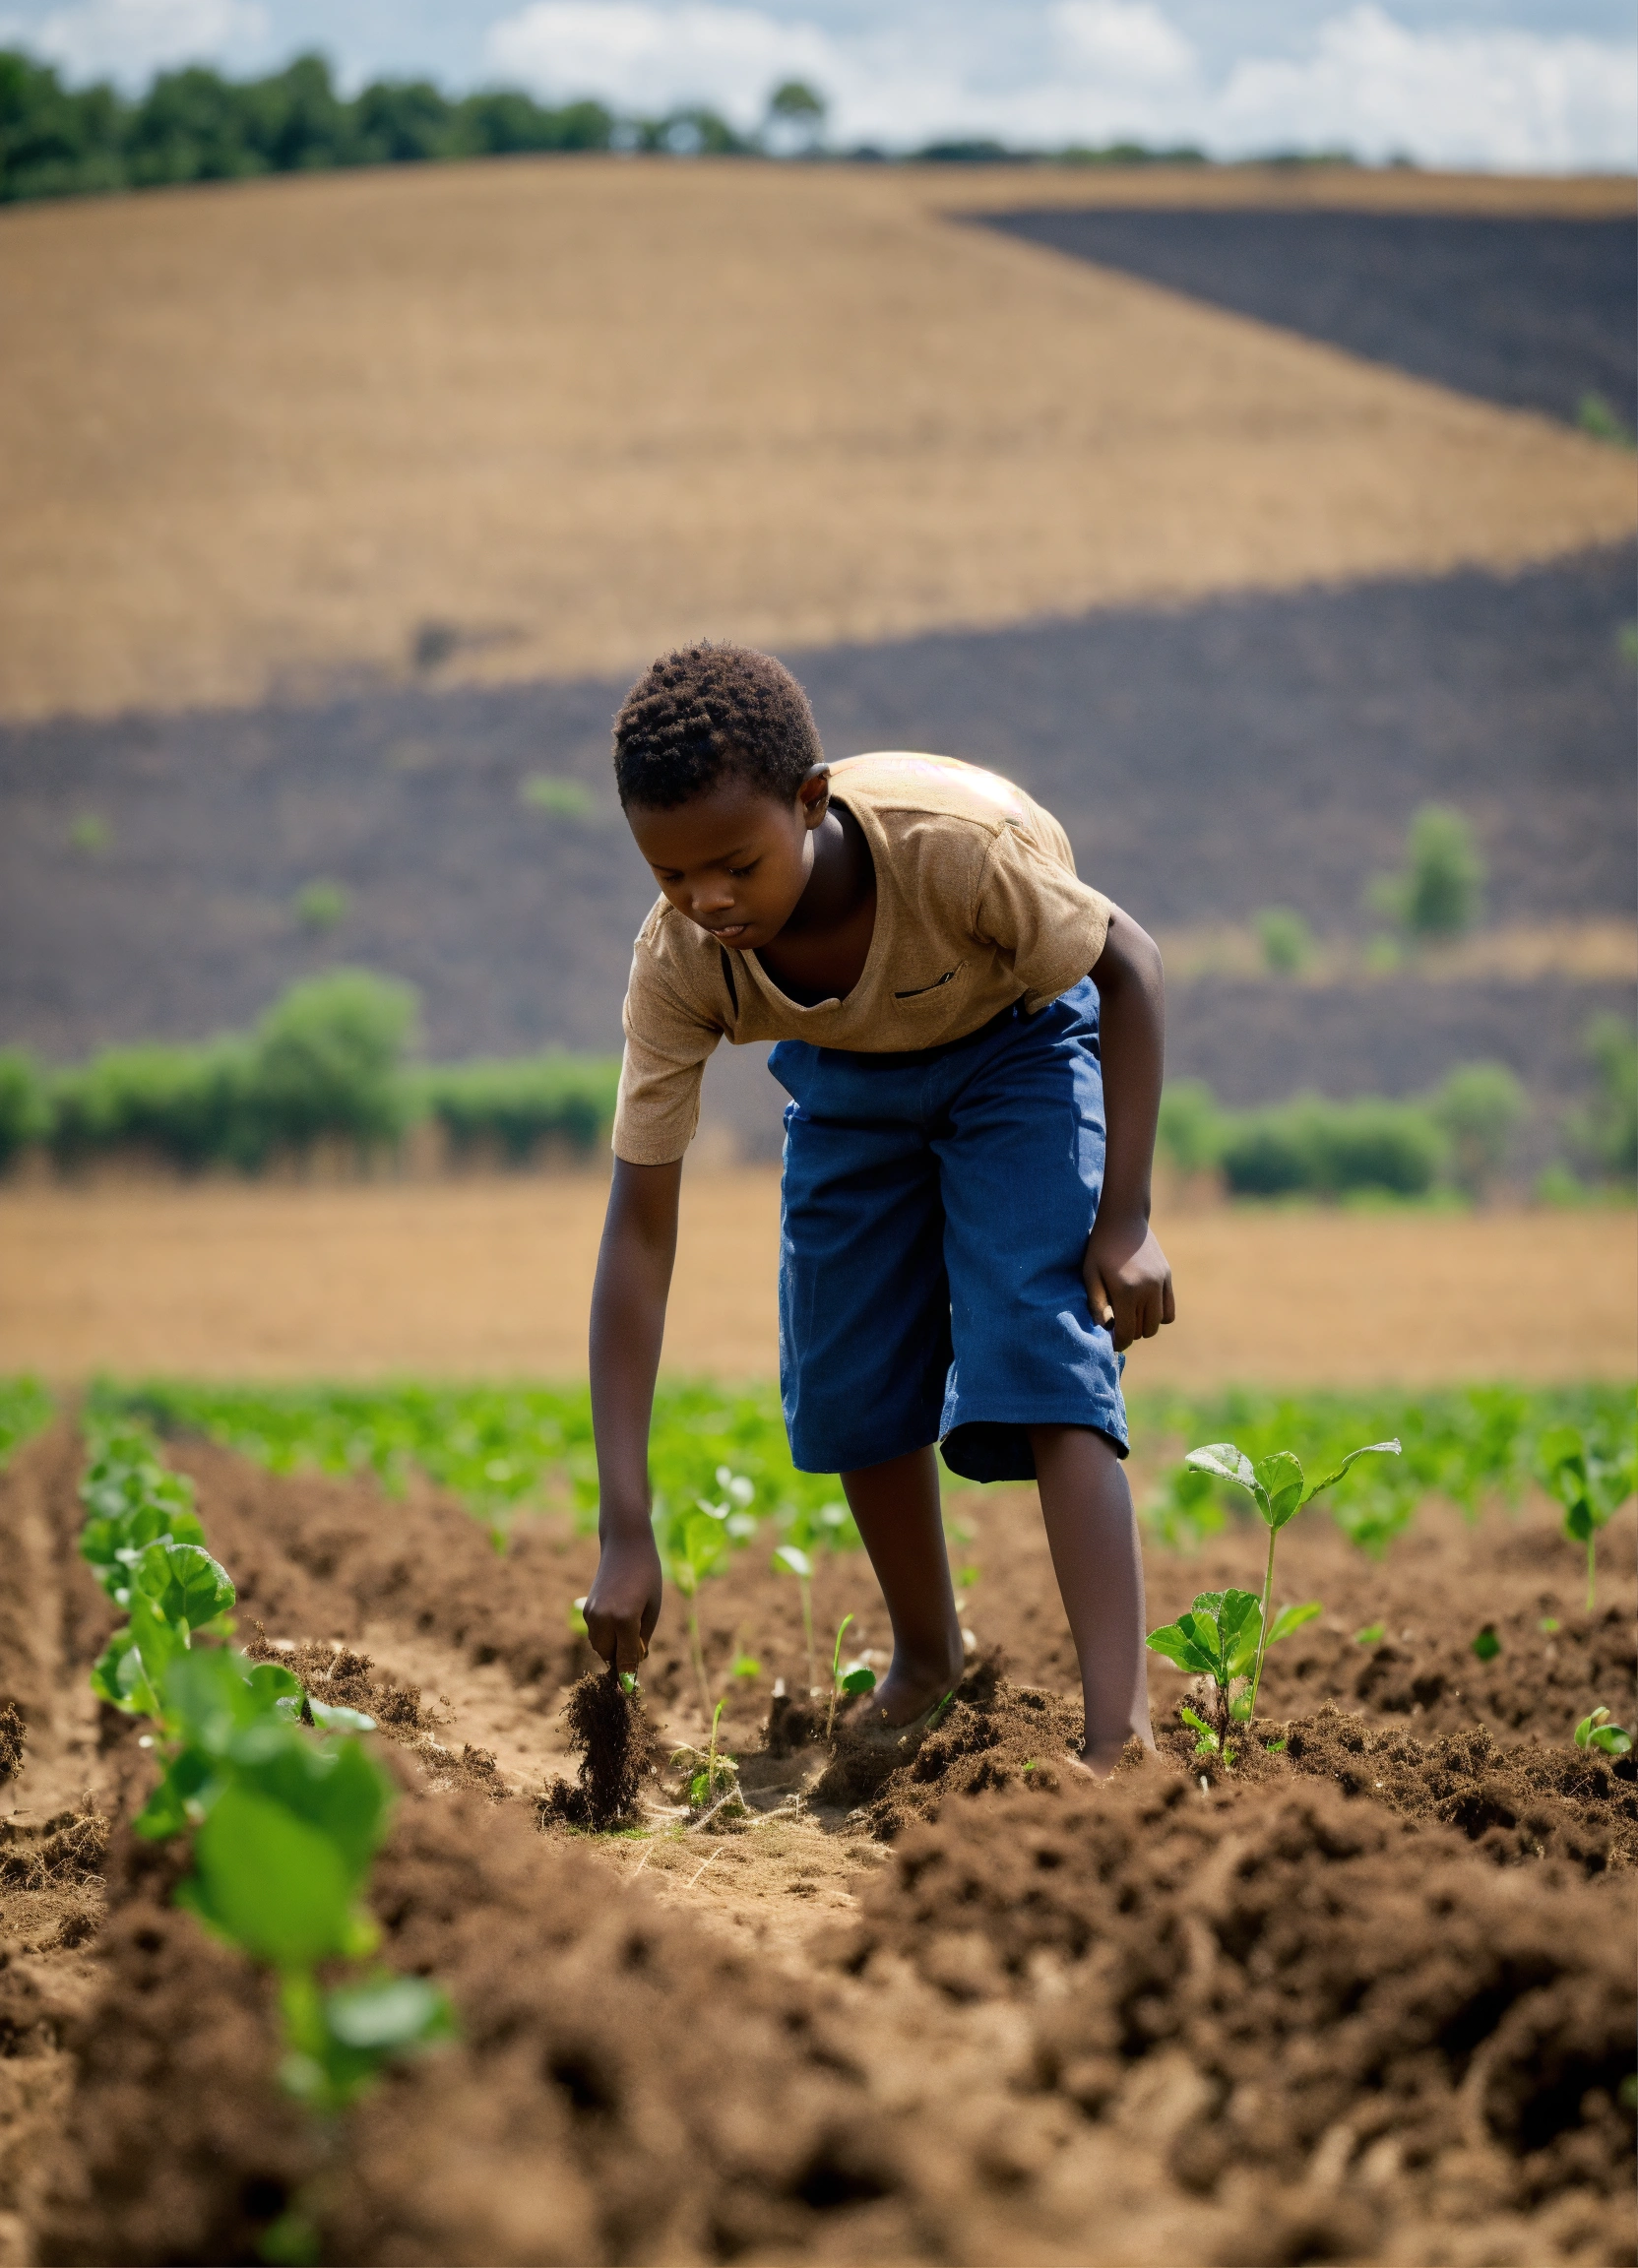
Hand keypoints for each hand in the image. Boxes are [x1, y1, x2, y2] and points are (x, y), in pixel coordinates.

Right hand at [583, 1528, 662, 1673]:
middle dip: (622, 1657)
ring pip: (600, 1647)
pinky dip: (606, 1635)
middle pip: (610, 1656)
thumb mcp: (652, 1608)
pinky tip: (620, 1617)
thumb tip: (633, 1663)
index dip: (631, 1674)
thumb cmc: (647, 1575)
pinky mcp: (586, 1609)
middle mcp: (603, 1619)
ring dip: (613, 1646)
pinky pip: (595, 1634)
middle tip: (638, 1646)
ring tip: (630, 1625)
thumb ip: (641, 1638)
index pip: (627, 1658)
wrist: (625, 1545)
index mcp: (624, 1619)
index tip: (630, 1689)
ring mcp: (592, 1614)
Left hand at [1085, 1213, 1174, 1351]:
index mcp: (1126, 1291)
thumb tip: (1104, 1328)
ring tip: (1129, 1316)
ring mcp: (1161, 1283)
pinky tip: (1143, 1307)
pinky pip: (1169, 1310)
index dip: (1117, 1342)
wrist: (1124, 1219)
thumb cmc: (1100, 1247)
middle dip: (1129, 1333)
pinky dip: (1158, 1315)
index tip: (1110, 1343)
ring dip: (1143, 1325)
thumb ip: (1096, 1303)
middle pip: (1142, 1330)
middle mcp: (1147, 1289)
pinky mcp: (1168, 1277)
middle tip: (1117, 1325)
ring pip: (1157, 1323)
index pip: (1126, 1331)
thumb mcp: (1090, 1273)